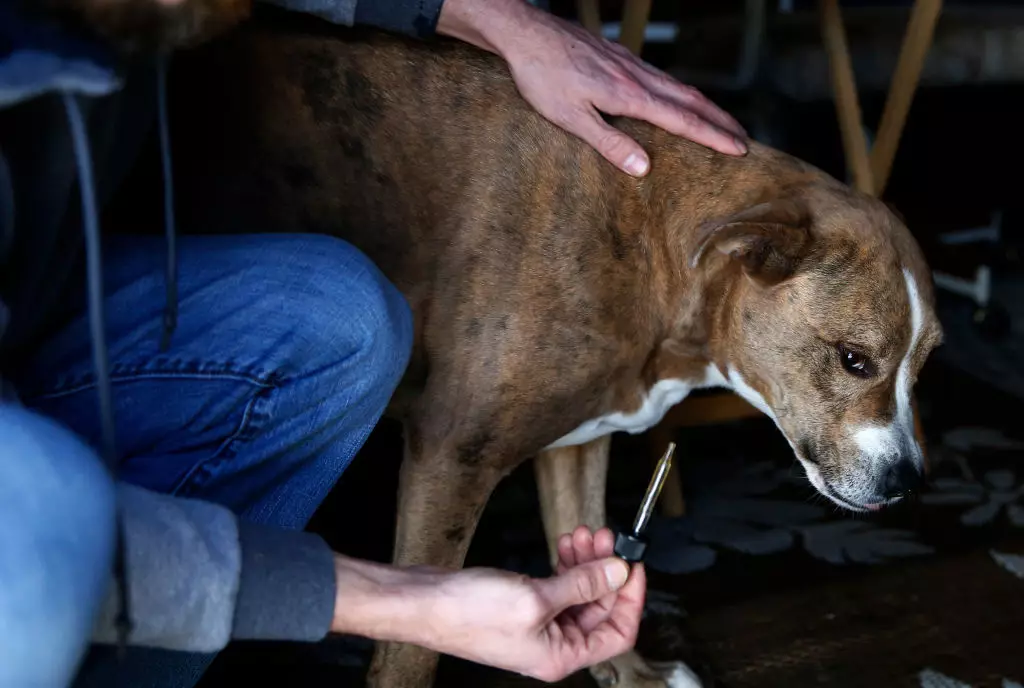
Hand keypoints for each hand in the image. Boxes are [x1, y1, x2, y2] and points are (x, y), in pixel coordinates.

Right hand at [331, 526, 645, 681]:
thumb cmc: (469, 612)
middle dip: (606, 570)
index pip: (618, 634)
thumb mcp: (536, 597)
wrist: (424, 602)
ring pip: (579, 593)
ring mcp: (537, 626)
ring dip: (586, 562)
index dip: (631, 599)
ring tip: (583, 534)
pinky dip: (566, 565)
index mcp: (561, 656)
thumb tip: (618, 572)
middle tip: (605, 537)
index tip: (634, 565)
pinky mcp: (523, 606)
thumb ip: (581, 584)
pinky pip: (558, 586)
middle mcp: (553, 645)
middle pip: (599, 609)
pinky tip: (563, 545)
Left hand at [438, 0, 747, 176]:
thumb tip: (644, 168)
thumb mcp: (569, 117)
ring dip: (704, 105)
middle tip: (745, 139)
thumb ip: (608, 143)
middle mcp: (636, 76)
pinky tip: (678, 98)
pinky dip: (680, 91)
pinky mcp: (618, 56)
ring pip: (678, 85)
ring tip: (722, 122)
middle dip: (720, 120)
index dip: (713, 136)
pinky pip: (661, 76)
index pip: (682, 119)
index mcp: (628, 95)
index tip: (739, 150)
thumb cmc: (541, 77)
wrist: (525, 33)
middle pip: (690, 99)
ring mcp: (629, 63)